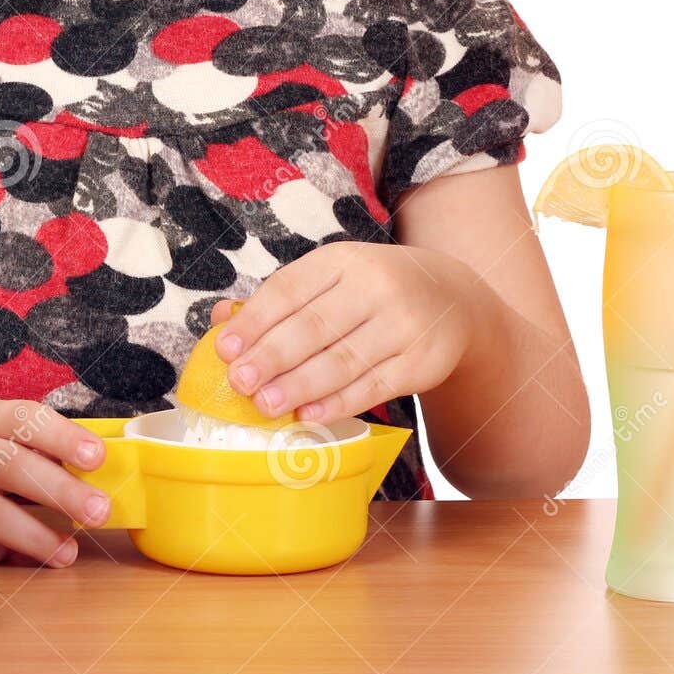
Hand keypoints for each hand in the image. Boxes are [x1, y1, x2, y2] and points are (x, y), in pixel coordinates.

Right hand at [0, 398, 109, 567]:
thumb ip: (30, 444)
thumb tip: (86, 470)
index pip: (25, 419)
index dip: (63, 437)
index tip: (97, 456)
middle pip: (11, 467)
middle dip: (58, 491)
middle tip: (98, 511)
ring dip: (32, 535)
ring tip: (68, 552)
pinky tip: (23, 557)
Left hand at [206, 242, 491, 423]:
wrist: (452, 299)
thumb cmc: (372, 292)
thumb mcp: (332, 279)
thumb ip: (279, 300)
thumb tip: (221, 319)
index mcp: (342, 260)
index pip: (291, 289)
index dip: (256, 320)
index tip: (225, 348)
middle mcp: (374, 286)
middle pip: (315, 325)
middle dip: (273, 356)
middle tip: (239, 381)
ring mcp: (402, 324)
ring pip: (343, 359)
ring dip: (300, 385)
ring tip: (265, 404)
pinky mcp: (421, 360)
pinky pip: (374, 385)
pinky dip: (339, 402)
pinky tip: (309, 413)